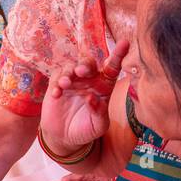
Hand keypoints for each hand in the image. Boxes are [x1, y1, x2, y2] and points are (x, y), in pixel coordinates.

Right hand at [39, 39, 128, 156]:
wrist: (66, 137)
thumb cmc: (87, 129)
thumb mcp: (98, 125)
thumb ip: (99, 112)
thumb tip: (92, 98)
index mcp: (104, 86)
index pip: (112, 68)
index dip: (118, 55)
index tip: (124, 43)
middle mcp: (89, 80)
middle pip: (89, 63)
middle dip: (85, 64)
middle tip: (81, 71)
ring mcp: (73, 81)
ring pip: (71, 67)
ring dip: (68, 73)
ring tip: (65, 84)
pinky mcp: (57, 84)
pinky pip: (56, 77)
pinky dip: (56, 84)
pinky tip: (56, 94)